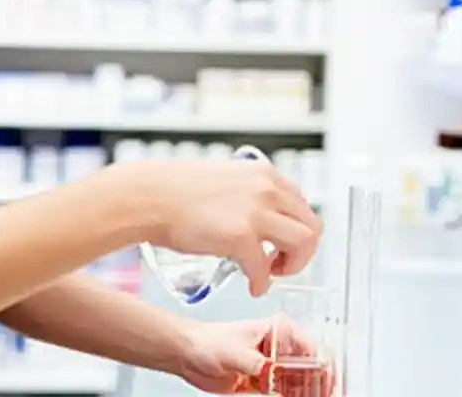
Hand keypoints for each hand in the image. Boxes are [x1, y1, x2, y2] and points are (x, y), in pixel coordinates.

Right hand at [109, 159, 321, 295]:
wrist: (148, 197)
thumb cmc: (176, 192)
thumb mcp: (226, 180)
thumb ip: (249, 194)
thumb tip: (261, 216)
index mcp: (265, 175)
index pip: (303, 207)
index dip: (297, 231)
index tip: (282, 245)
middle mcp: (267, 189)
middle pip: (312, 226)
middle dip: (302, 252)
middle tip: (281, 264)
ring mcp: (256, 212)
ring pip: (304, 244)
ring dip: (292, 265)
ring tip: (270, 274)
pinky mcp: (240, 237)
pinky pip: (266, 269)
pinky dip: (262, 283)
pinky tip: (252, 287)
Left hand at [173, 318, 334, 396]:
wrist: (187, 355)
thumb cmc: (207, 341)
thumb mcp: (236, 353)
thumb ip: (259, 366)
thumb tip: (275, 375)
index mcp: (276, 331)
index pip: (309, 347)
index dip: (321, 364)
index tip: (327, 378)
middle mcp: (276, 348)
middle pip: (307, 367)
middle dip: (318, 381)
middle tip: (325, 393)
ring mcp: (270, 366)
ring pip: (297, 382)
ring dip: (306, 391)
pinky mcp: (262, 383)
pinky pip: (282, 393)